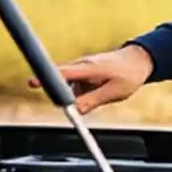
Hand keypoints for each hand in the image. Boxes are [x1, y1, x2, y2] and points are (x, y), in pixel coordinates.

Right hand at [28, 44, 153, 113]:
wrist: (140, 60)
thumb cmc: (129, 74)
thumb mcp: (114, 92)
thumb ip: (93, 101)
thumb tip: (74, 111)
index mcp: (88, 68)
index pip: (61, 72)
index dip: (45, 78)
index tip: (32, 83)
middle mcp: (81, 65)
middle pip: (61, 80)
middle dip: (64, 94)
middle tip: (84, 101)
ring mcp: (82, 68)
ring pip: (70, 86)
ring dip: (77, 95)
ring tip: (103, 91)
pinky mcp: (84, 73)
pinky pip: (77, 86)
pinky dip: (83, 92)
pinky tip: (100, 89)